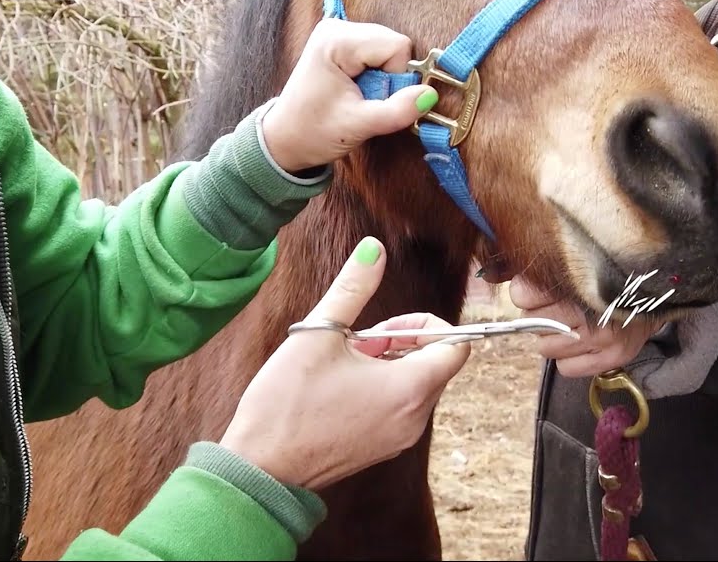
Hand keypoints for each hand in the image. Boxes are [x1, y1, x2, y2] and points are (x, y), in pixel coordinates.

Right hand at [218, 236, 469, 490]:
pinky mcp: (383, 449)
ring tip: (344, 362)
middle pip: (435, 364)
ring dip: (390, 364)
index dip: (427, 323)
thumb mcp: (319, 335)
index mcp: (409, 389)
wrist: (260, 468)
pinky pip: (401, 408)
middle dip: (402, 341)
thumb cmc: (285, 404)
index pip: (456, 346)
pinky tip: (340, 387)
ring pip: (417, 385)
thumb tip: (374, 248)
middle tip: (357, 340)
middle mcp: (415, 418)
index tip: (386, 324)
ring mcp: (401, 438)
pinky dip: (382, 389)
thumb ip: (353, 288)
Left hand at [261, 18, 438, 172]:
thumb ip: (397, 110)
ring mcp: (338, 32)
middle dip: (390, 77)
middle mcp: (337, 28)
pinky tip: (357, 90)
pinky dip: (376, 74)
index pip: (397, 46)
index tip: (374, 99)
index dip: (397, 77)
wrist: (284, 139)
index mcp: (337, 40)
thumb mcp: (359, 126)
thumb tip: (429, 96)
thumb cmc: (312, 132)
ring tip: (359, 96)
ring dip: (384, 77)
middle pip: (394, 44)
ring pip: (389, 48)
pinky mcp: (342, 42)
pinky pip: (378, 53)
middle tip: (365, 100)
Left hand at [508, 275, 664, 377]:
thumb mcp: (579, 264)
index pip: (525, 295)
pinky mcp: (613, 358)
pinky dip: (568, 359)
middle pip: (532, 322)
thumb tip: (513, 285)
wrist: (656, 293)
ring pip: (545, 348)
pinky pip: (565, 368)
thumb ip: (547, 273)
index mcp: (581, 278)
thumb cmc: (608, 278)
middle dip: (537, 316)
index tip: (532, 293)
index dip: (524, 294)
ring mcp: (604, 338)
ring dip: (552, 338)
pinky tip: (581, 344)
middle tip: (555, 310)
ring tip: (570, 326)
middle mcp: (593, 309)